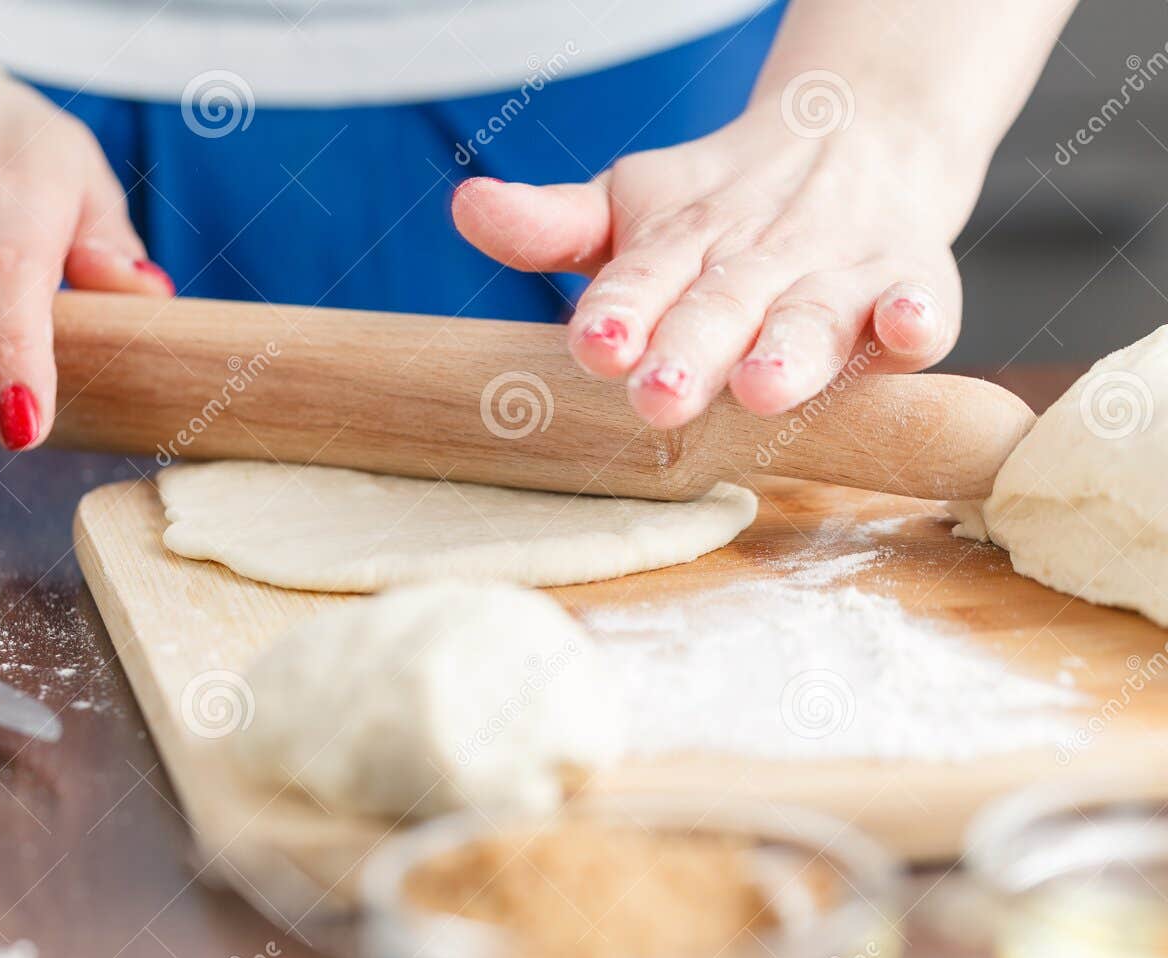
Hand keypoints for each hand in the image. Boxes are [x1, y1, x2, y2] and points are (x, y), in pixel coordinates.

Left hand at [453, 103, 967, 428]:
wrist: (853, 137)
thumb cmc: (719, 208)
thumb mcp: (632, 210)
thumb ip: (553, 226)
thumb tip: (466, 208)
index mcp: (679, 246)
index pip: (641, 276)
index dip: (619, 309)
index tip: (594, 343)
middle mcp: (753, 262)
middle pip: (718, 307)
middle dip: (690, 350)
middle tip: (658, 394)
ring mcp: (831, 275)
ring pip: (811, 317)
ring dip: (791, 351)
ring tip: (763, 387)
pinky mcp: (906, 283)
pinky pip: (917, 304)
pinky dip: (916, 317)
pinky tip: (908, 328)